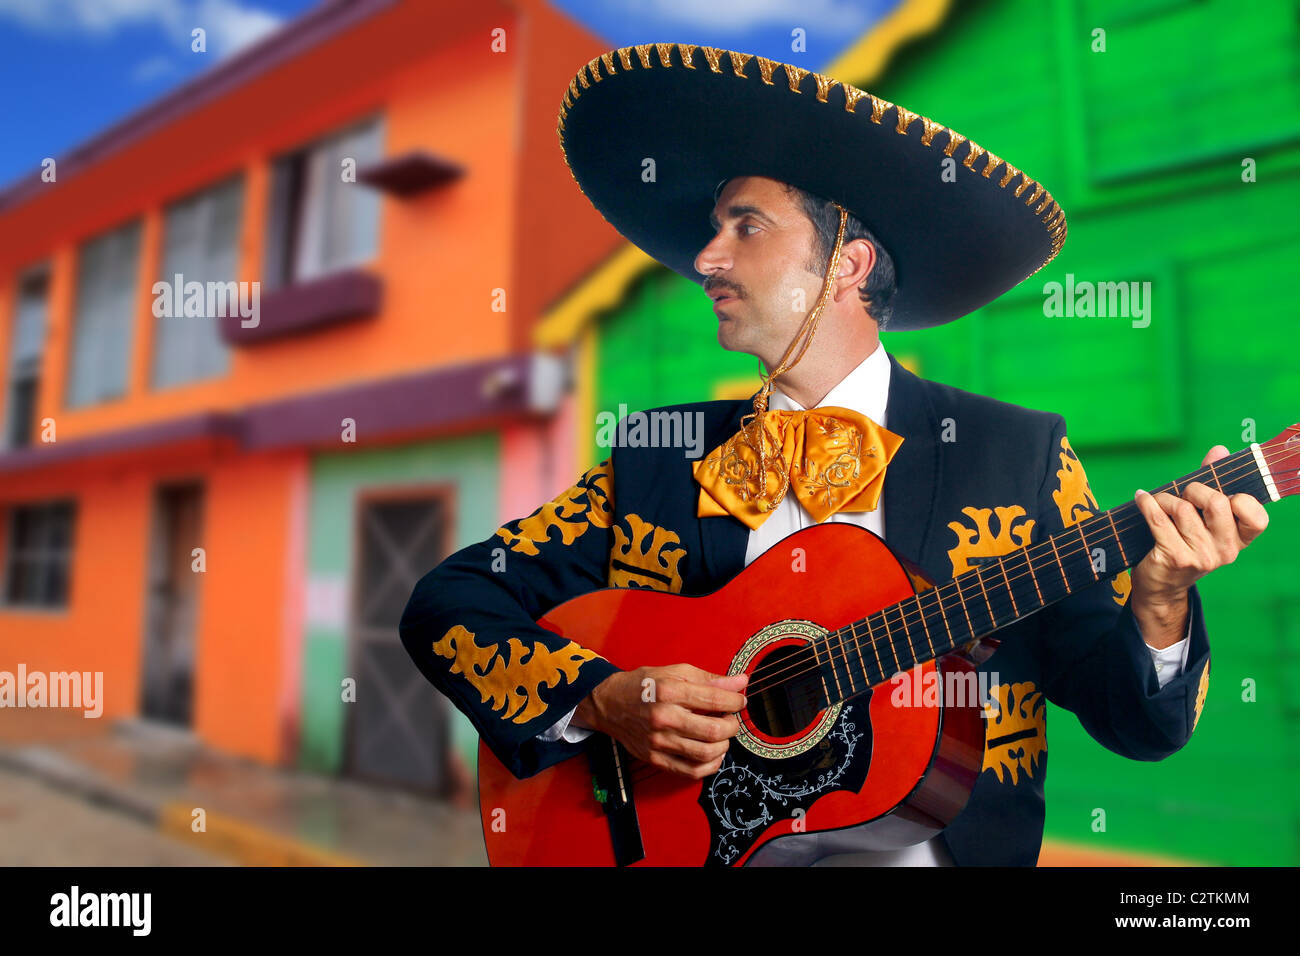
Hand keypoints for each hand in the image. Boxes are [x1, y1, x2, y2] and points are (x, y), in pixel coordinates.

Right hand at [573, 664, 747, 779]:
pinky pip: (691, 771)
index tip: (739, 701)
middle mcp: (663, 718)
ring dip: (723, 746)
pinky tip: (713, 754)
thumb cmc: (644, 686)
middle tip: (731, 719)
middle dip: (732, 726)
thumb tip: (740, 682)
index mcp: (669, 691)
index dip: (735, 701)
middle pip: (713, 731)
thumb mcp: (675, 672)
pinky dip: (710, 766)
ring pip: (705, 753)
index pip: (714, 700)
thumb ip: (709, 678)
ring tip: (721, 736)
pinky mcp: (655, 758)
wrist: (610, 703)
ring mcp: (658, 742)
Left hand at [1131, 444, 1269, 609]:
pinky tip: (1141, 498)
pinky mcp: (1175, 557)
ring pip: (1183, 509)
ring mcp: (1202, 556)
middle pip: (1217, 503)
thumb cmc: (1184, 543)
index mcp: (1239, 539)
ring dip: (1165, 498)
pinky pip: (1159, 519)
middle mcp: (1226, 550)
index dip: (1240, 499)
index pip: (1257, 516)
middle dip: (1194, 489)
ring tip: (1157, 501)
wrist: (1161, 586)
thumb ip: (1213, 483)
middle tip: (1183, 493)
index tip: (1222, 494)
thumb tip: (1219, 450)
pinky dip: (1147, 503)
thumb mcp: (1203, 518)